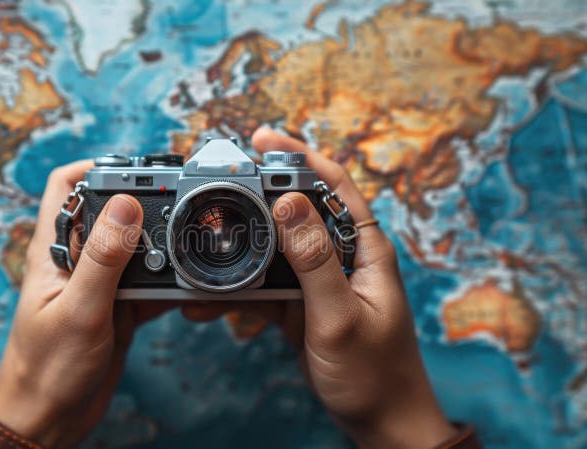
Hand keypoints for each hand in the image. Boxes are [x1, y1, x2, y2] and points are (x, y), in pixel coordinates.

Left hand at [0, 161, 171, 448]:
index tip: (137, 169)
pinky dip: (171, 284)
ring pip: (136, 249)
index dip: (96, 167)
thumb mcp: (79, 309)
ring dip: (162, 248)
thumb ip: (103, 258)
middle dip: (145, 206)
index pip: (66, 186)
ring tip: (189, 250)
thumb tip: (127, 204)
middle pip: (111, 212)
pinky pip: (151, 285)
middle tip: (180, 207)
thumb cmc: (46, 370)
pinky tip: (189, 291)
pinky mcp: (118, 309)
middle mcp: (76, 260)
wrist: (49, 420)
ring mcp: (99, 285)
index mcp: (53, 250)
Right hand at [182, 128, 456, 448]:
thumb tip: (288, 204)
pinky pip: (265, 287)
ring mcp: (320, 282)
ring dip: (239, 252)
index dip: (300, 156)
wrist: (381, 423)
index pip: (334, 185)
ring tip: (205, 257)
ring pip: (274, 251)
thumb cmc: (377, 375)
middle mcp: (343, 257)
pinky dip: (237, 292)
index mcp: (364, 249)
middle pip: (298, 211)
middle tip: (218, 190)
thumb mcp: (341, 316)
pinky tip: (210, 301)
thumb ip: (314, 260)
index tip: (263, 139)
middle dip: (256, 198)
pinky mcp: (303, 305)